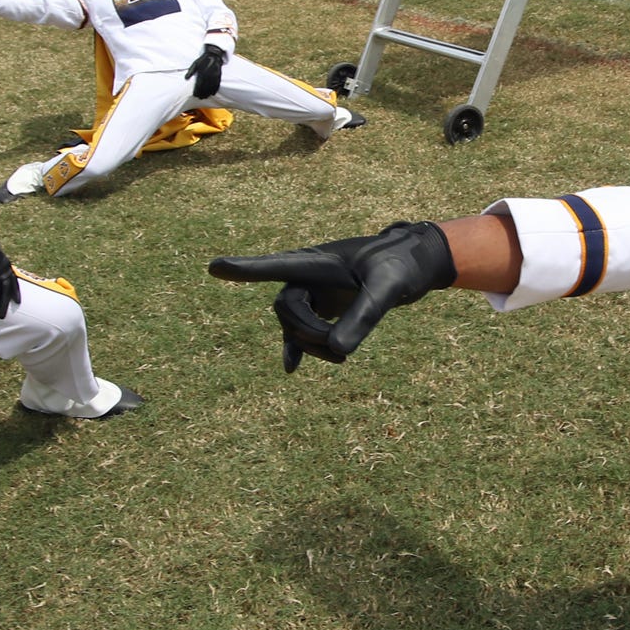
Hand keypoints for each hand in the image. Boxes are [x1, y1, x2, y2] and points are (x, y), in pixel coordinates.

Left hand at [184, 42, 226, 100]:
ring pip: (211, 86)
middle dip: (202, 93)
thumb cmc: (203, 60)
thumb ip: (190, 71)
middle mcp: (208, 74)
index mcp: (202, 72)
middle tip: (199, 98)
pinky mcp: (219, 75)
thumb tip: (185, 78)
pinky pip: (217, 84)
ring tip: (205, 97)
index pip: (199, 83)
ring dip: (208, 93)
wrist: (214, 54)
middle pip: (205, 86)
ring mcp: (214, 75)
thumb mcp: (195, 64)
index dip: (197, 90)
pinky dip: (215, 90)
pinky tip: (212, 94)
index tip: (194, 95)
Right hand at [209, 222, 456, 370]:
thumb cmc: (401, 265)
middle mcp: (308, 274)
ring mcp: (314, 291)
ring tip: (342, 358)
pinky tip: (291, 369)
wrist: (415, 263)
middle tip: (336, 348)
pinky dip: (298, 349)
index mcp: (317, 260)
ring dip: (311, 344)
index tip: (213, 267)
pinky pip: (301, 331)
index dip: (244, 269)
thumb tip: (338, 351)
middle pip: (285, 307)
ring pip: (294, 324)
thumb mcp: (386, 290)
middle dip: (305, 331)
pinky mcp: (324, 306)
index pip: (274, 266)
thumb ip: (362, 317)